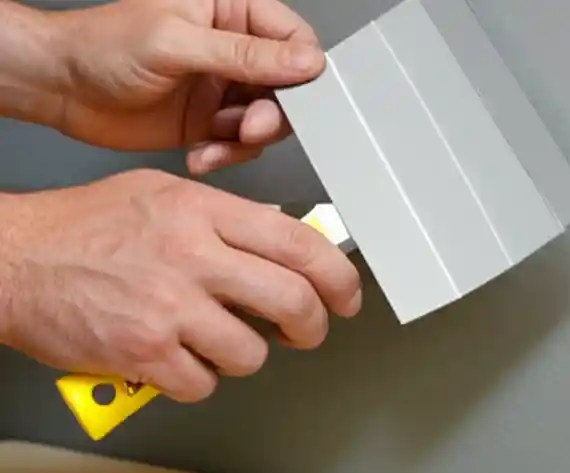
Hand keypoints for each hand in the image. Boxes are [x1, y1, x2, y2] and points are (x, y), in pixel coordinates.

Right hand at [0, 169, 361, 401]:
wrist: (10, 260)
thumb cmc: (81, 228)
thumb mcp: (160, 197)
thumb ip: (223, 220)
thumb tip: (284, 246)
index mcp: (200, 211)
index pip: (300, 245)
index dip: (338, 277)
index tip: (346, 297)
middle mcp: (190, 255)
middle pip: (294, 301)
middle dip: (311, 327)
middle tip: (303, 332)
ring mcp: (168, 306)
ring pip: (252, 353)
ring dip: (243, 356)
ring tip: (214, 340)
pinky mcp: (144, 352)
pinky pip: (203, 383)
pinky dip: (195, 379)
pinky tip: (175, 358)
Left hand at [45, 0, 324, 174]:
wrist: (60, 88)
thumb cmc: (101, 47)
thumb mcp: (178, 44)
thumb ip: (245, 54)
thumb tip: (303, 62)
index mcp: (230, 10)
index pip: (292, 37)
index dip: (301, 69)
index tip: (294, 94)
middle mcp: (233, 48)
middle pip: (288, 85)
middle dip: (272, 114)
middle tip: (248, 127)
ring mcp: (224, 87)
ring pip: (269, 120)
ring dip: (247, 139)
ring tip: (217, 143)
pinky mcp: (211, 122)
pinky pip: (241, 144)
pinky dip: (227, 155)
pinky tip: (202, 154)